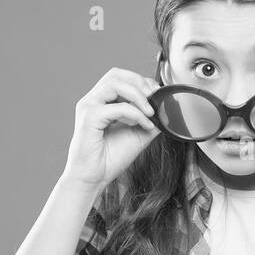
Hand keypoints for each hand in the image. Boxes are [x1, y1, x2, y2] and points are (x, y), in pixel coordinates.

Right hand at [62, 67, 160, 188]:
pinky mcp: (89, 118)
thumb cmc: (109, 159)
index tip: (157, 95)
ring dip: (138, 95)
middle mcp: (92, 101)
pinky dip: (135, 113)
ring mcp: (88, 107)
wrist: (94, 179)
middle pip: (116, 74)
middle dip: (140, 83)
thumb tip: (166, 110)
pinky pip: (116, 107)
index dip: (141, 82)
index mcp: (101, 102)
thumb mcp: (137, 135)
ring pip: (114, 83)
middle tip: (155, 98)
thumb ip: (150, 120)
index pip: (120, 78)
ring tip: (150, 112)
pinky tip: (145, 125)